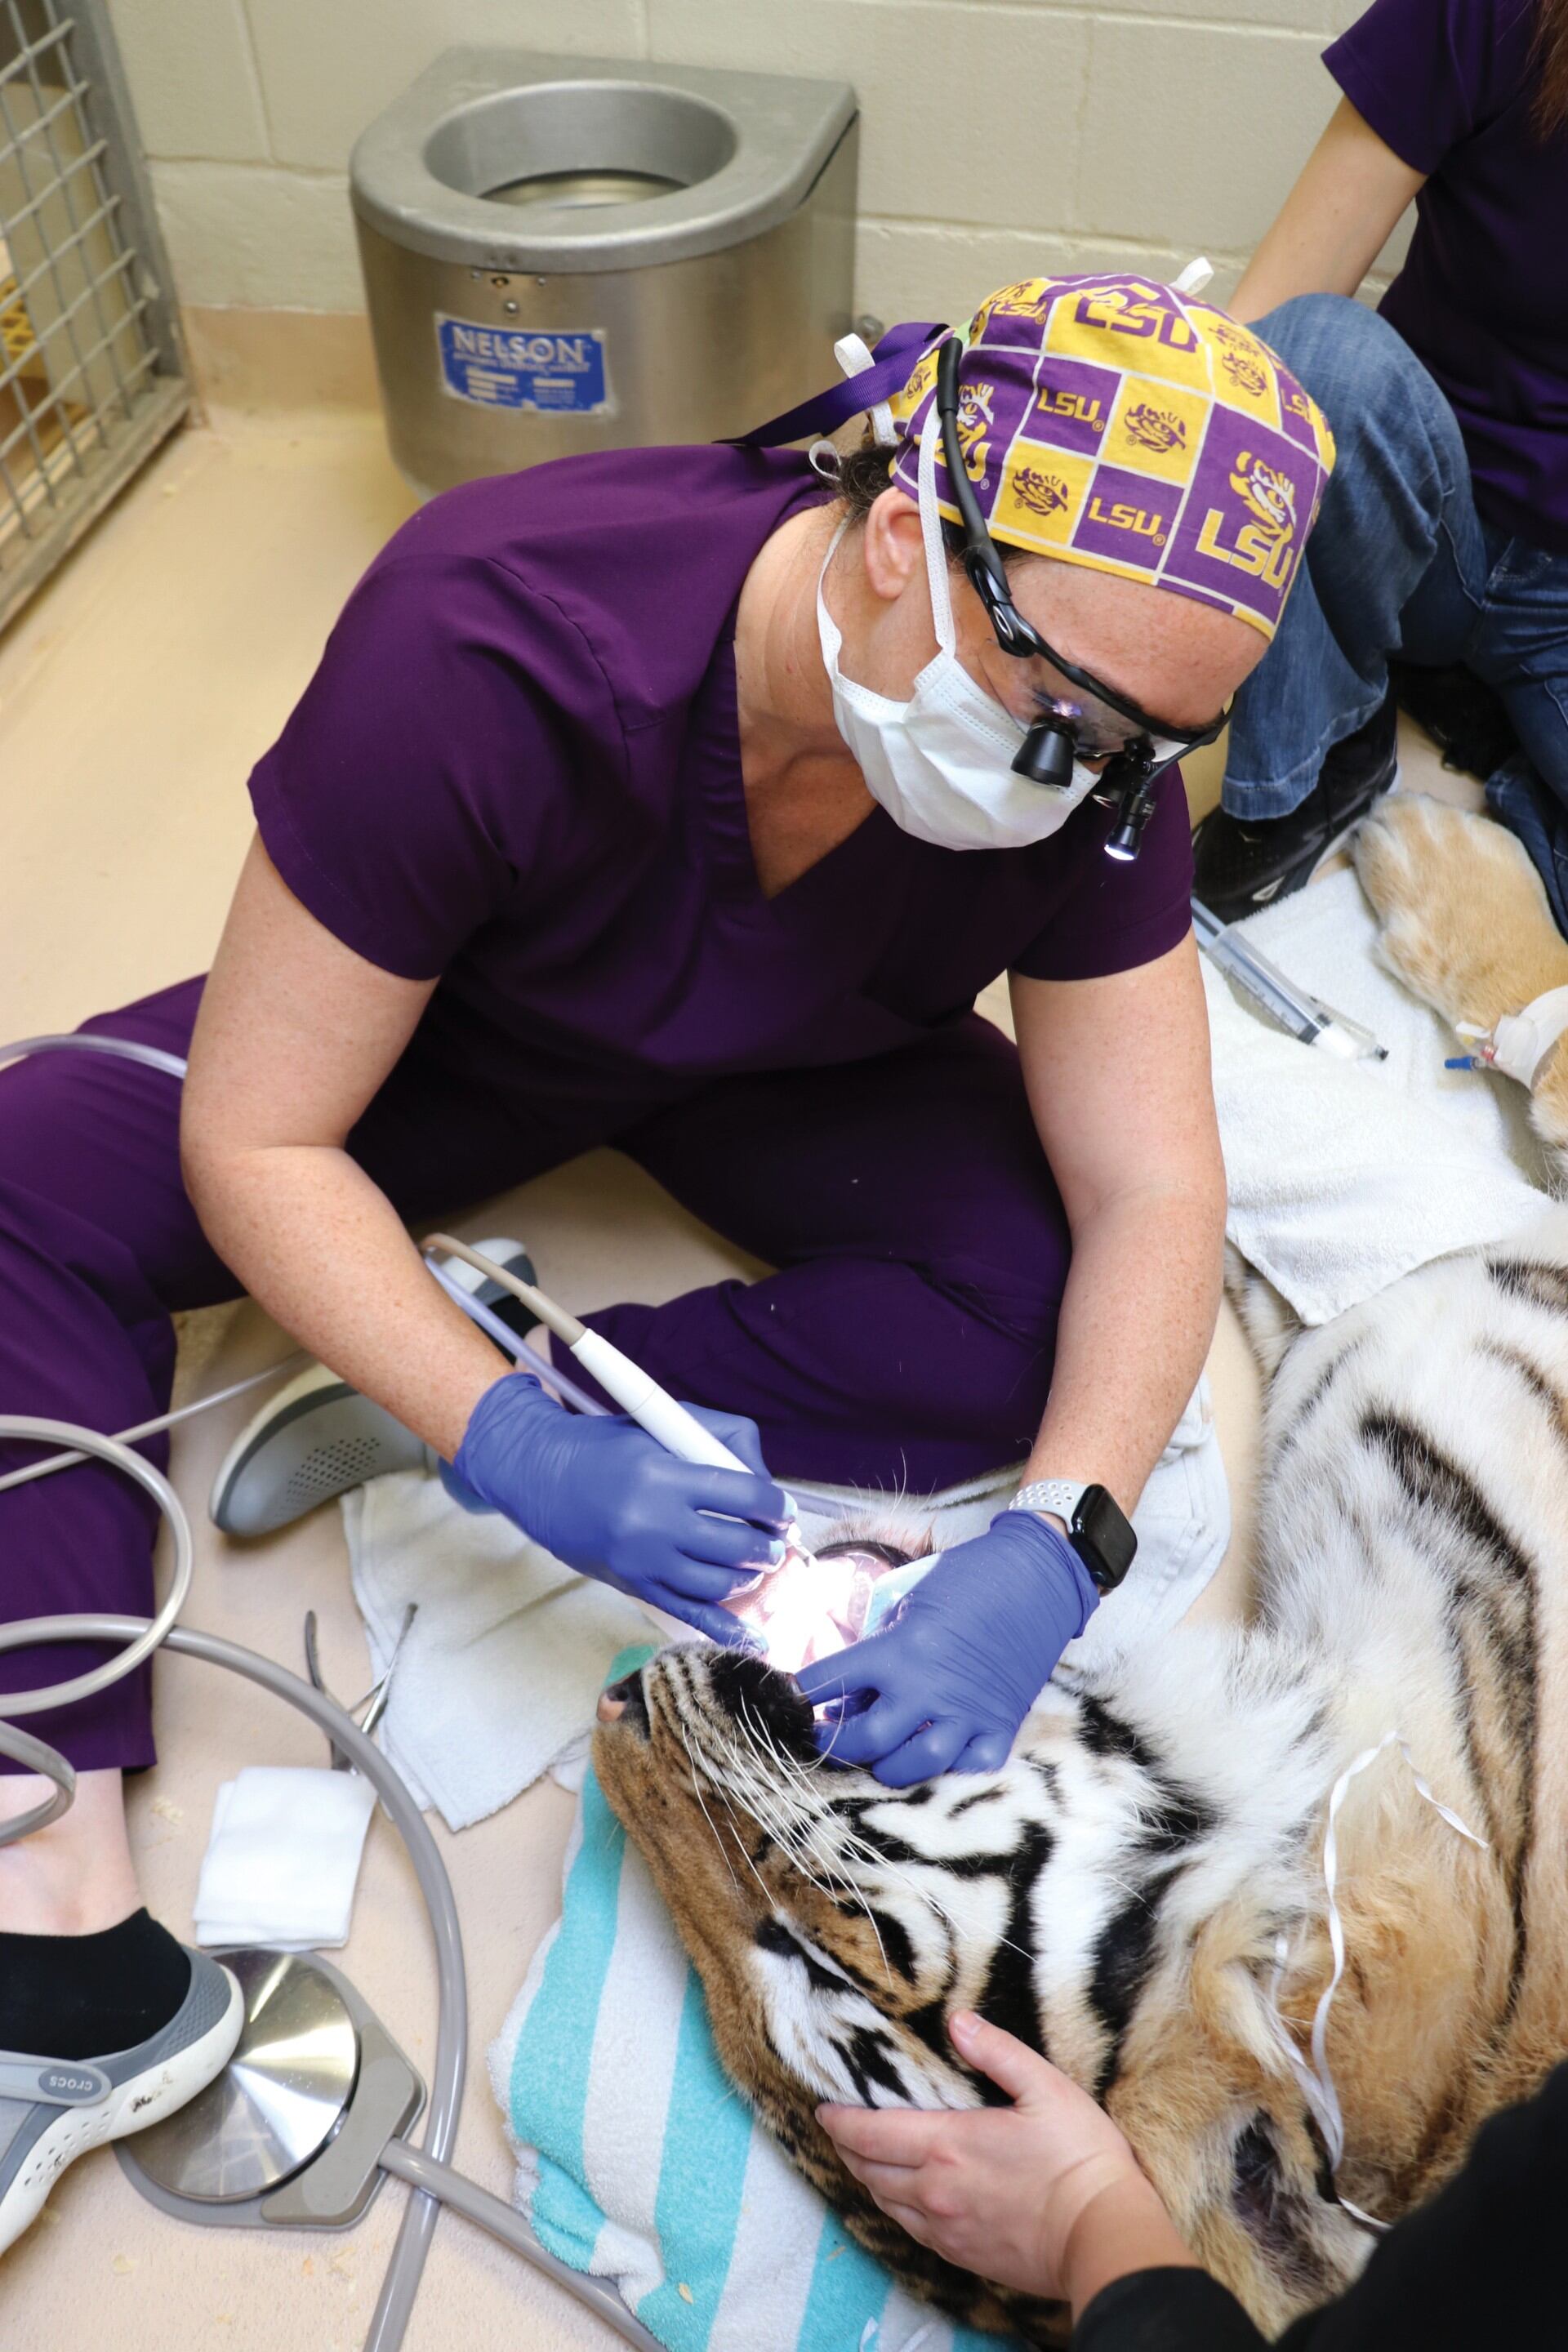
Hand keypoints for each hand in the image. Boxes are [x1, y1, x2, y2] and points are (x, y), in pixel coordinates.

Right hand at [448, 1375, 787, 1642]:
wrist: (543, 1480)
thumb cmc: (609, 1447)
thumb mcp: (661, 1425)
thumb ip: (719, 1439)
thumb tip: (764, 1483)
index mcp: (664, 1476)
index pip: (742, 1496)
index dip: (774, 1507)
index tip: (784, 1511)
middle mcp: (654, 1523)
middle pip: (736, 1545)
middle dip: (767, 1547)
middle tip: (775, 1542)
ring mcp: (644, 1562)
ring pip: (719, 1583)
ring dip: (749, 1577)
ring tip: (754, 1565)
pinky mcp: (635, 1587)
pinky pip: (690, 1614)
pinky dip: (727, 1629)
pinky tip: (756, 1639)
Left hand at [793, 1510, 1096, 1783]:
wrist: (1036, 1575)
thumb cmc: (966, 1579)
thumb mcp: (908, 1604)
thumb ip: (879, 1650)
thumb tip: (849, 1695)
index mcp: (898, 1649)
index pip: (829, 1681)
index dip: (800, 1695)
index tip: (787, 1701)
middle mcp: (928, 1687)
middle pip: (866, 1741)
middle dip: (836, 1745)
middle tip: (826, 1738)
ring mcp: (967, 1712)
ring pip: (915, 1766)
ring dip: (888, 1767)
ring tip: (878, 1756)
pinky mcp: (1002, 1725)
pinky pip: (971, 1768)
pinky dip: (950, 1770)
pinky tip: (935, 1757)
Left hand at [818, 2011, 1194, 2309]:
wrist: (1102, 2236)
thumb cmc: (1079, 2159)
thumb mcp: (1045, 2088)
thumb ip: (997, 2052)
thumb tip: (959, 2023)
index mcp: (948, 2146)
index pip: (871, 2134)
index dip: (841, 2121)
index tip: (824, 2109)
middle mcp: (935, 2192)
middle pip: (869, 2171)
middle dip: (848, 2148)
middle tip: (839, 2128)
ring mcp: (947, 2229)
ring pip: (886, 2204)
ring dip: (868, 2179)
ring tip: (864, 2159)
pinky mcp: (963, 2256)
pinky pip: (912, 2231)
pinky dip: (895, 2209)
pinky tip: (903, 2199)